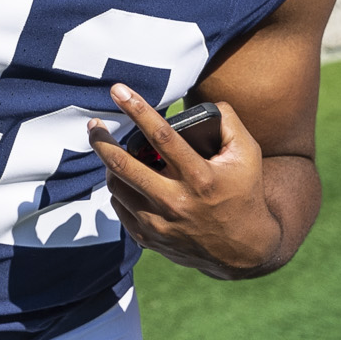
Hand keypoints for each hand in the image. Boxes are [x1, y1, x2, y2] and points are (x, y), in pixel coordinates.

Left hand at [86, 88, 275, 276]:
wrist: (243, 249)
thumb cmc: (244, 193)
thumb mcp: (247, 155)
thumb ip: (228, 122)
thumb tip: (206, 104)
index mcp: (200, 177)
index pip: (161, 136)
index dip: (137, 109)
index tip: (118, 90)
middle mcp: (175, 202)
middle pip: (123, 165)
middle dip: (102, 140)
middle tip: (93, 124)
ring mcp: (159, 223)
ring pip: (117, 186)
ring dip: (108, 164)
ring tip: (110, 150)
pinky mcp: (148, 238)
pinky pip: (120, 207)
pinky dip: (119, 189)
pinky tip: (123, 178)